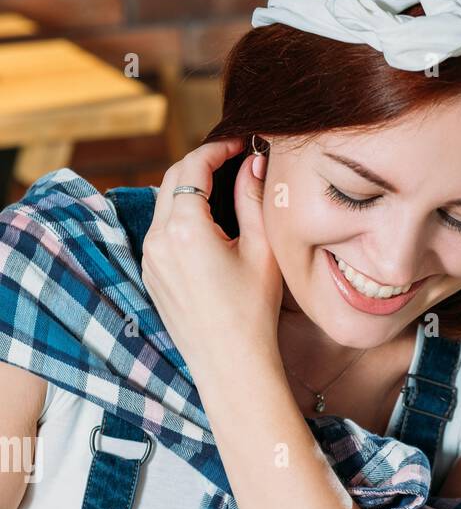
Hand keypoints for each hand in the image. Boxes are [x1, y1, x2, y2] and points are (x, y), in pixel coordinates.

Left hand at [141, 139, 283, 387]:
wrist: (232, 366)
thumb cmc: (253, 313)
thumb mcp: (262, 251)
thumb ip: (252, 200)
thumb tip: (253, 163)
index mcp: (185, 229)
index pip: (194, 165)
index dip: (218, 147)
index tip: (240, 143)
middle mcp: (159, 240)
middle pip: (172, 177)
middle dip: (200, 162)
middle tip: (231, 159)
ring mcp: (149, 258)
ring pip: (163, 203)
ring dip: (188, 188)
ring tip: (221, 188)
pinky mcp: (151, 275)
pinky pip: (160, 231)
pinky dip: (179, 216)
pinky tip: (206, 223)